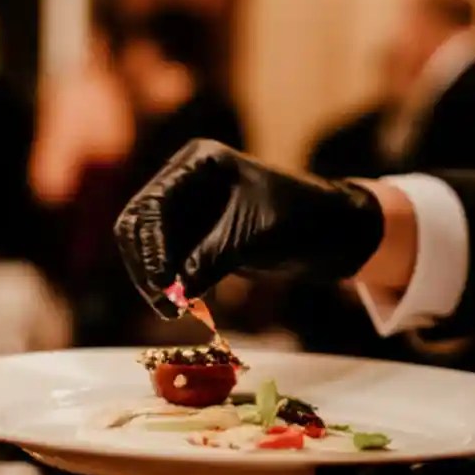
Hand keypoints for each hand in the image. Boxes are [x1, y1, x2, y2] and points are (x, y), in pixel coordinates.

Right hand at [114, 139, 384, 317]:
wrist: (333, 232)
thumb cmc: (300, 218)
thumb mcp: (252, 237)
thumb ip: (209, 259)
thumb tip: (173, 292)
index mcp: (197, 163)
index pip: (153, 205)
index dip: (150, 247)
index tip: (161, 284)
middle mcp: (185, 182)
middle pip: (140, 227)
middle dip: (146, 266)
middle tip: (164, 305)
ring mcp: (189, 210)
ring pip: (148, 248)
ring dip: (154, 279)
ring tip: (174, 310)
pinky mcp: (196, 237)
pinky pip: (168, 262)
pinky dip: (170, 283)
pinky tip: (184, 304)